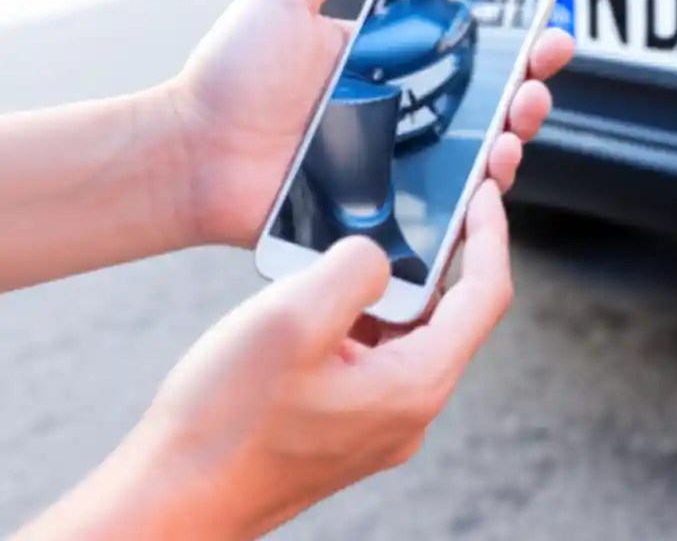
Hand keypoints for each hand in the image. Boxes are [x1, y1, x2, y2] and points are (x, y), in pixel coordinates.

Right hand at [18, 181, 516, 539]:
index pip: (486, 295)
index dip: (491, 235)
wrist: (172, 499)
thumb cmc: (225, 420)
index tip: (485, 190)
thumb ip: (354, 268)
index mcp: (417, 384)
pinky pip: (370, 360)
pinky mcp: (345, 429)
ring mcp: (379, 425)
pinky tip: (313, 303)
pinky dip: (355, 323)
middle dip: (434, 258)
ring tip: (344, 253)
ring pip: (404, 336)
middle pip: (448, 315)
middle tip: (410, 208)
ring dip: (385, 291)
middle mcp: (410, 411)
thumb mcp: (293, 317)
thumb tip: (379, 256)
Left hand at [167, 0, 573, 246]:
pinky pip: (447, 207)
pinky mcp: (387, 210)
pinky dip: (479, 196)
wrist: (192, 154)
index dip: (514, 43)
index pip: (467, 52)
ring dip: (514, 139)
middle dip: (530, 91)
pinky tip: (491, 175)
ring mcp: (397, 165)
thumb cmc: (228, 78)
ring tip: (515, 125)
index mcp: (386, 65)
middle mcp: (401, 115)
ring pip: (480, 157)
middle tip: (535, 80)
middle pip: (489, 106)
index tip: (545, 30)